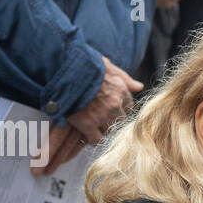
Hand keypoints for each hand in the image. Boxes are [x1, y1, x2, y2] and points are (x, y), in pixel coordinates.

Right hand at [40, 56, 140, 174]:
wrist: (64, 66)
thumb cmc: (84, 63)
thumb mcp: (108, 66)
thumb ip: (124, 78)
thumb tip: (139, 86)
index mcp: (121, 89)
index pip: (128, 106)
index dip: (119, 108)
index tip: (111, 109)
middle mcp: (115, 104)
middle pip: (119, 120)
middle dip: (111, 119)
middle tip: (100, 118)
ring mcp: (102, 115)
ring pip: (108, 130)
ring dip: (101, 129)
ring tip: (92, 125)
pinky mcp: (87, 123)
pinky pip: (96, 139)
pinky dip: (93, 139)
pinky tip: (88, 136)